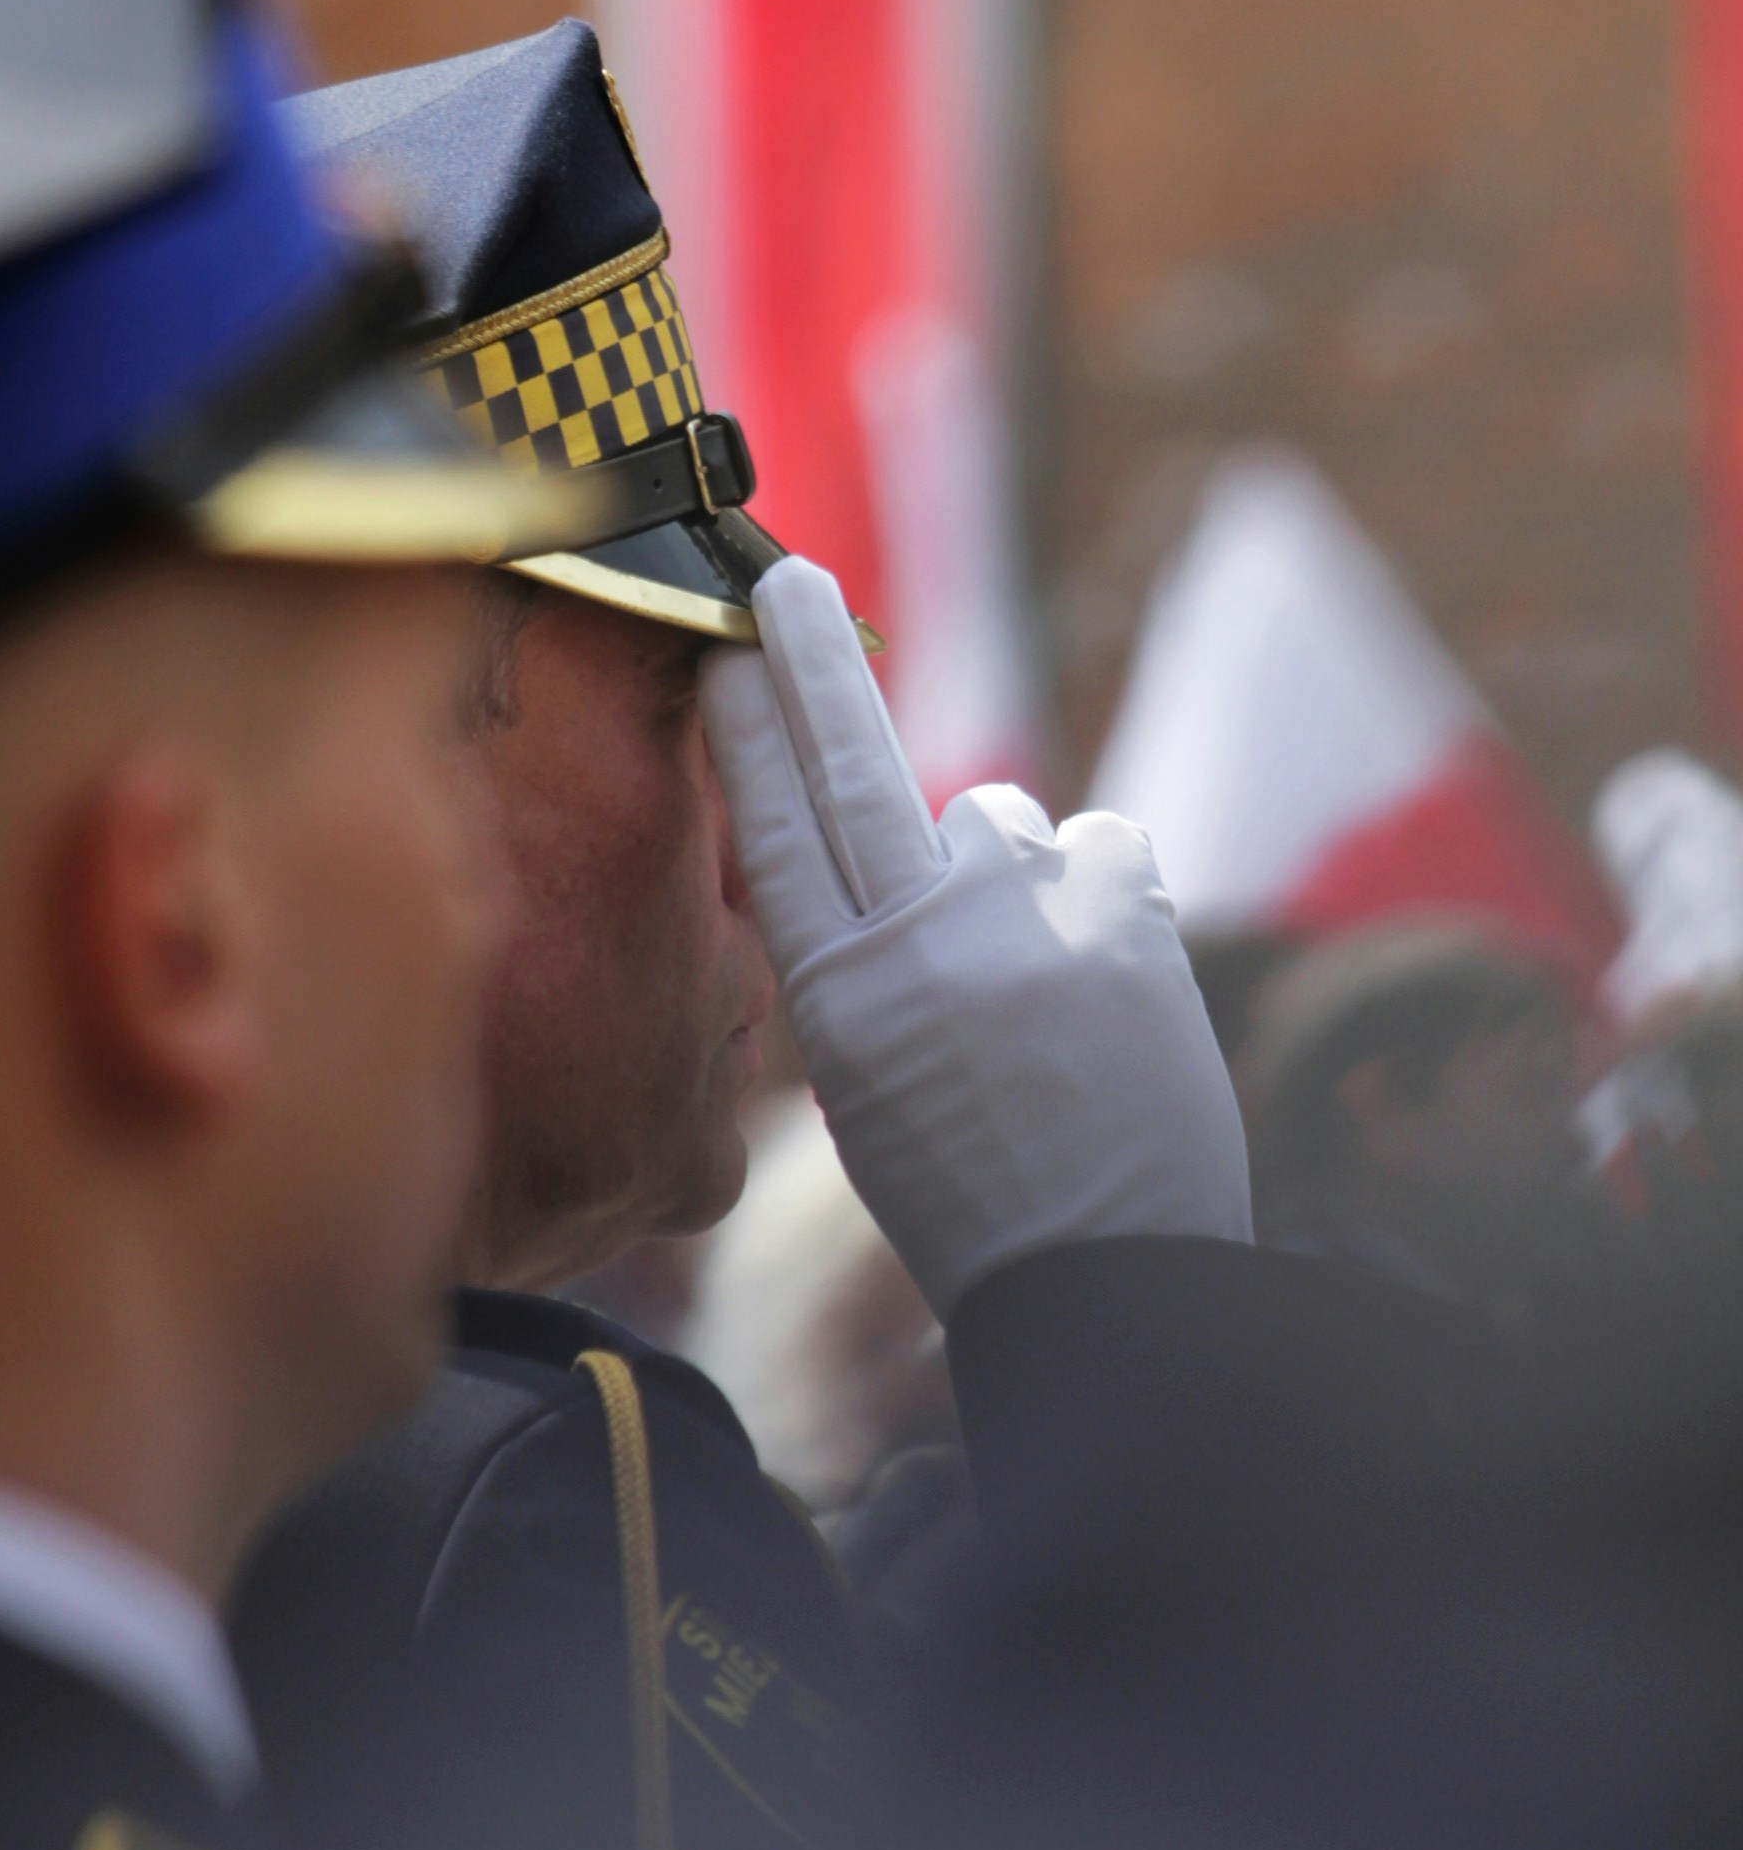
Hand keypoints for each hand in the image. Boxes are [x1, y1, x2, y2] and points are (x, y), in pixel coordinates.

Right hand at [701, 557, 1251, 1317]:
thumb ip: (877, 951)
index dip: (748, 725)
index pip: (774, 823)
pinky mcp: (1125, 906)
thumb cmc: (973, 1183)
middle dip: (811, 656)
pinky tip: (1106, 985)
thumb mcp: (871, 1077)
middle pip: (851, 758)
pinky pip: (1098, 846)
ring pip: (1000, 819)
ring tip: (1039, 992)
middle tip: (783, 578)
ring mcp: (1025, 914)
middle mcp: (920, 935)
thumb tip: (929, 838)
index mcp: (836, 994)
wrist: (1111, 1271)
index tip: (724, 648)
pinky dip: (1099, 896)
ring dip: (1011, 874)